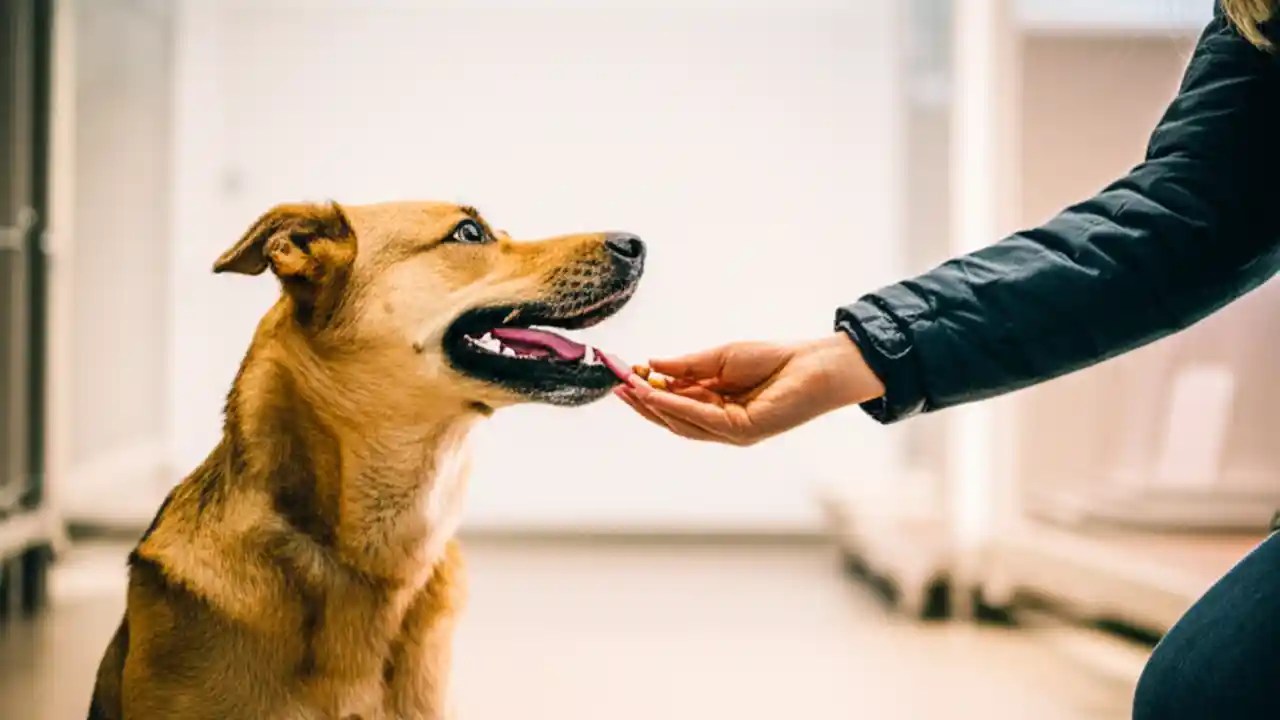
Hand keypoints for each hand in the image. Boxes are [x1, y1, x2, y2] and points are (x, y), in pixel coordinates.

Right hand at [615, 333, 884, 445]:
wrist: (813, 364)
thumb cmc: (772, 359)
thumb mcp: (720, 357)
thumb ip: (687, 366)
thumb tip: (652, 364)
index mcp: (714, 403)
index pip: (673, 402)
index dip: (647, 391)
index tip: (623, 375)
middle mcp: (719, 422)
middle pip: (672, 419)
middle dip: (643, 404)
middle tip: (617, 387)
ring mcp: (730, 431)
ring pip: (682, 424)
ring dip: (653, 408)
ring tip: (629, 390)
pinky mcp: (743, 432)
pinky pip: (702, 421)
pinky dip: (676, 408)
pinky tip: (658, 395)